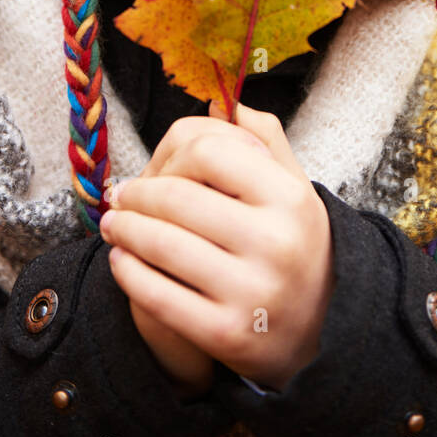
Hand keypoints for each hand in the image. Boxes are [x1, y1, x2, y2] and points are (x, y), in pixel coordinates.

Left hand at [100, 99, 334, 390]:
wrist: (324, 329)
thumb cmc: (297, 244)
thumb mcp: (295, 188)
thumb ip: (264, 140)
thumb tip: (223, 102)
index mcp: (290, 197)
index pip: (208, 151)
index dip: (170, 154)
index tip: (156, 166)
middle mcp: (275, 243)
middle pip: (176, 198)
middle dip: (135, 195)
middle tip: (119, 197)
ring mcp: (252, 292)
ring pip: (161, 245)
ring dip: (123, 230)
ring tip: (112, 224)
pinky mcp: (227, 335)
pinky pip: (158, 296)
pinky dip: (128, 272)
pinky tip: (122, 260)